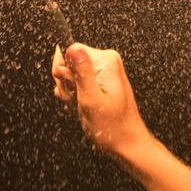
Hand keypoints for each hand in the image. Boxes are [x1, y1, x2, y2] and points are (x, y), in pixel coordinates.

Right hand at [51, 42, 153, 158]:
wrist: (126, 142)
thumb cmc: (113, 127)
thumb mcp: (91, 99)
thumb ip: (81, 72)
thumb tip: (71, 48)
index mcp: (106, 61)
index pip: (69, 50)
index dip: (64, 72)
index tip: (73, 89)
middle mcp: (106, 61)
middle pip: (69, 62)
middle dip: (68, 85)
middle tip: (80, 101)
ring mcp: (104, 70)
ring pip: (70, 75)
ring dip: (71, 93)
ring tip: (84, 107)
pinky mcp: (101, 79)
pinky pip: (77, 82)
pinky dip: (76, 97)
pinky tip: (84, 107)